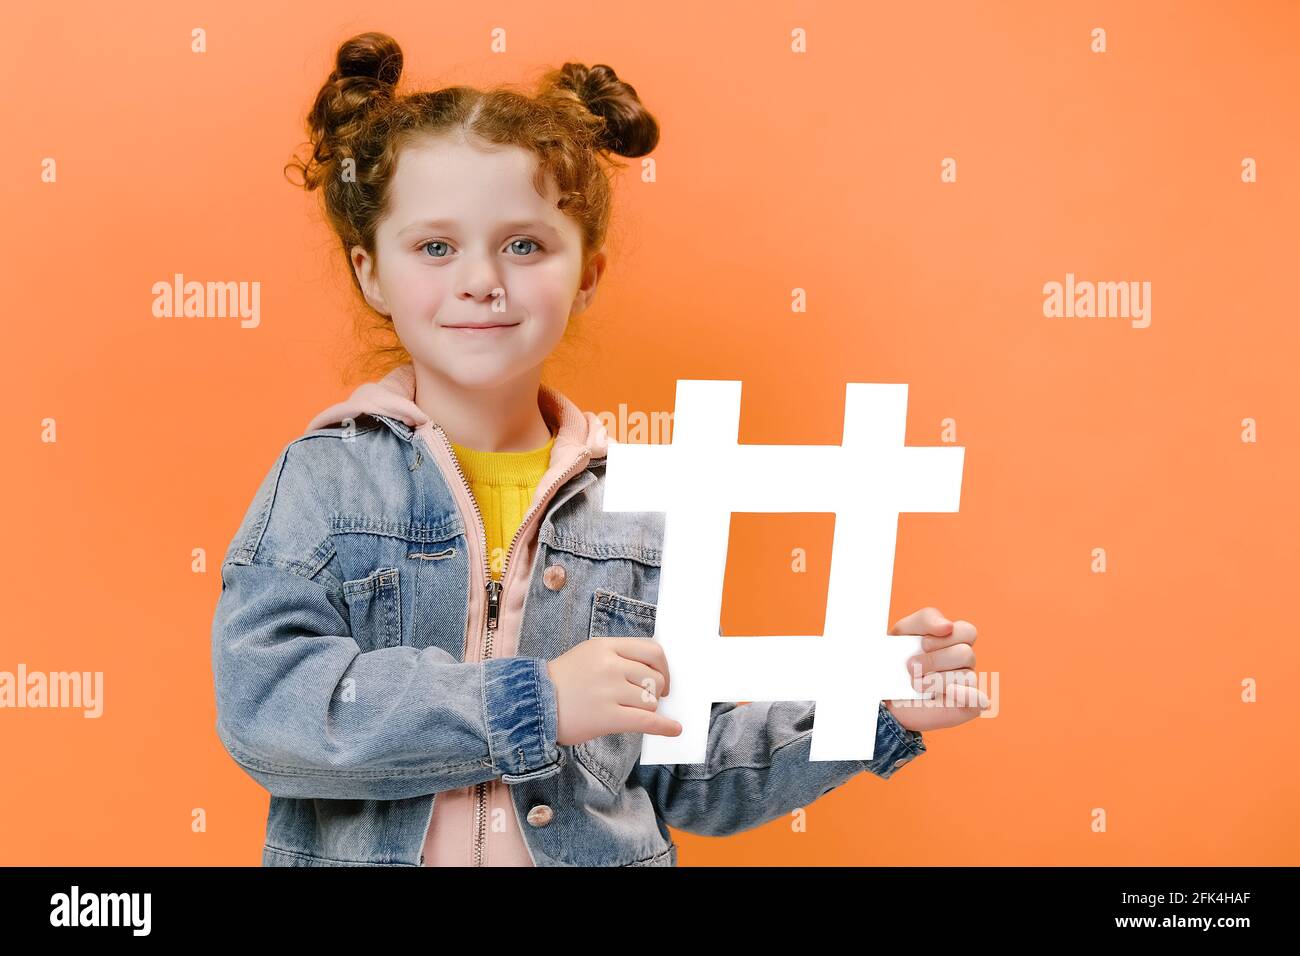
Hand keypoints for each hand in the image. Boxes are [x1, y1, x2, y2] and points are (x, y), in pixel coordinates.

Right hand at [547, 638, 683, 746]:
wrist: (532, 704)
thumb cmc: (563, 681)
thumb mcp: (589, 654)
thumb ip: (620, 657)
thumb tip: (655, 673)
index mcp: (606, 646)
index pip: (652, 651)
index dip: (664, 667)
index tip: (664, 679)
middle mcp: (609, 666)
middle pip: (654, 677)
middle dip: (658, 691)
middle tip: (653, 698)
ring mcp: (608, 691)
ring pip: (650, 700)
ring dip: (649, 708)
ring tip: (636, 711)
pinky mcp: (607, 717)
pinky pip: (645, 721)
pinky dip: (663, 726)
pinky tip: (674, 729)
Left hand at [884, 606, 988, 732]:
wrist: (885, 688)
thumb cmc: (899, 655)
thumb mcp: (905, 630)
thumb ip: (927, 619)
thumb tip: (948, 626)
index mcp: (955, 640)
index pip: (968, 632)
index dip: (946, 637)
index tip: (923, 643)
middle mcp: (965, 662)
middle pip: (965, 654)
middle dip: (934, 660)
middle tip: (910, 666)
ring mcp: (967, 685)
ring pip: (967, 677)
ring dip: (936, 680)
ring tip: (914, 684)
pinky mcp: (965, 706)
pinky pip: (978, 701)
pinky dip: (968, 695)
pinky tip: (951, 692)